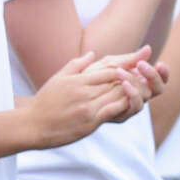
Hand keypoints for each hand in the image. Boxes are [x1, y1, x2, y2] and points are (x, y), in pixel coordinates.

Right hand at [25, 51, 141, 147]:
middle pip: (116, 80)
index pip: (109, 69)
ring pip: (117, 94)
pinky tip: (133, 102)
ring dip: (132, 90)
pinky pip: (113, 110)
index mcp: (78, 80)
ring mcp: (87, 107)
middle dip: (133, 76)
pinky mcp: (89, 122)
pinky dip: (125, 104)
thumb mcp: (59, 78)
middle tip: (148, 73)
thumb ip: (77, 65)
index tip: (138, 62)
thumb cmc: (45, 102)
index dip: (125, 65)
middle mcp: (84, 92)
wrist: (31, 126)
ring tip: (145, 86)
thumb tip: (92, 54)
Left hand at [83, 46, 169, 122]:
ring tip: (122, 72)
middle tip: (141, 65)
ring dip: (138, 83)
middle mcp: (139, 95)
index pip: (159, 79)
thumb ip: (130, 58)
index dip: (164, 73)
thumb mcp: (111, 63)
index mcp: (140, 82)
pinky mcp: (121, 115)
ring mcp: (130, 106)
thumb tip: (149, 48)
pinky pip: (134, 107)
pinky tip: (123, 84)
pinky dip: (132, 94)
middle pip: (158, 89)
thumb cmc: (91, 77)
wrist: (71, 94)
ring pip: (147, 98)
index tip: (160, 63)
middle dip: (152, 76)